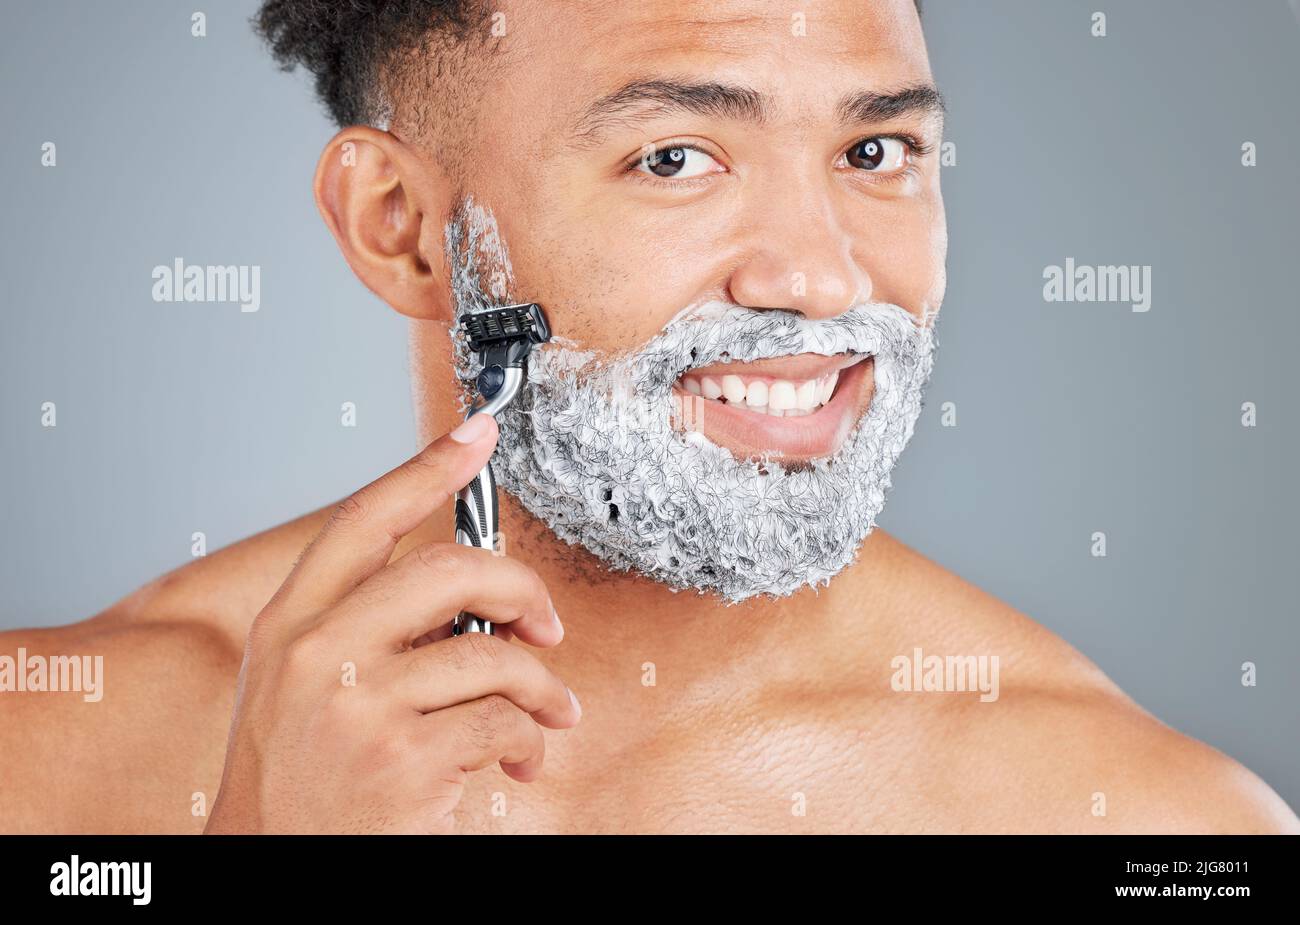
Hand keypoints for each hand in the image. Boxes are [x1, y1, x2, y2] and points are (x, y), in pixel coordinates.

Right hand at [204, 413, 577, 833]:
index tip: (477, 434)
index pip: (365, 520)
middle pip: (448, 570)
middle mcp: (317, 652)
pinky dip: (528, 741)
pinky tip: (517, 761)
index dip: (428, 468)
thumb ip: (364, 631)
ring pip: (492, 653)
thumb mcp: (300, 687)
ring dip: (540, 687)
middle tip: (543, 620)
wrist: (269, 868)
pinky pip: (502, 721)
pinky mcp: (402, 758)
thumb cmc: (297, 783)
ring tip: (547, 714)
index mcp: (290, 625)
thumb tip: (471, 598)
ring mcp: (358, 704)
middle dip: (519, 586)